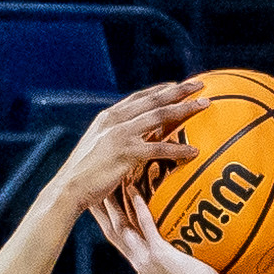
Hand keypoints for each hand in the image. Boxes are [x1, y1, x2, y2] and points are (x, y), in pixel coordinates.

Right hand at [57, 81, 206, 216]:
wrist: (68, 188)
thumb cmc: (83, 175)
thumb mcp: (96, 149)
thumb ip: (112, 141)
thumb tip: (127, 144)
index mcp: (108, 117)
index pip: (138, 98)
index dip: (159, 90)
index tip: (177, 85)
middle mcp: (115, 120)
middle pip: (153, 100)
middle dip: (179, 90)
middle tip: (200, 85)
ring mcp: (120, 135)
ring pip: (159, 116)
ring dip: (185, 109)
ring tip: (205, 106)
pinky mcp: (126, 152)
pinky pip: (159, 148)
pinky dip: (178, 149)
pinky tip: (194, 152)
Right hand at [92, 183, 227, 273]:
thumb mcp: (187, 271)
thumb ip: (181, 254)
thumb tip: (189, 238)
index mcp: (144, 267)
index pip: (119, 241)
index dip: (108, 221)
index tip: (101, 203)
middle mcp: (140, 263)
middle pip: (113, 232)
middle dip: (101, 211)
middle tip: (92, 189)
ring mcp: (147, 260)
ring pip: (122, 228)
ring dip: (114, 205)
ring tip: (110, 183)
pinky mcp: (159, 256)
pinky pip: (145, 226)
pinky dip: (139, 207)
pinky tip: (134, 190)